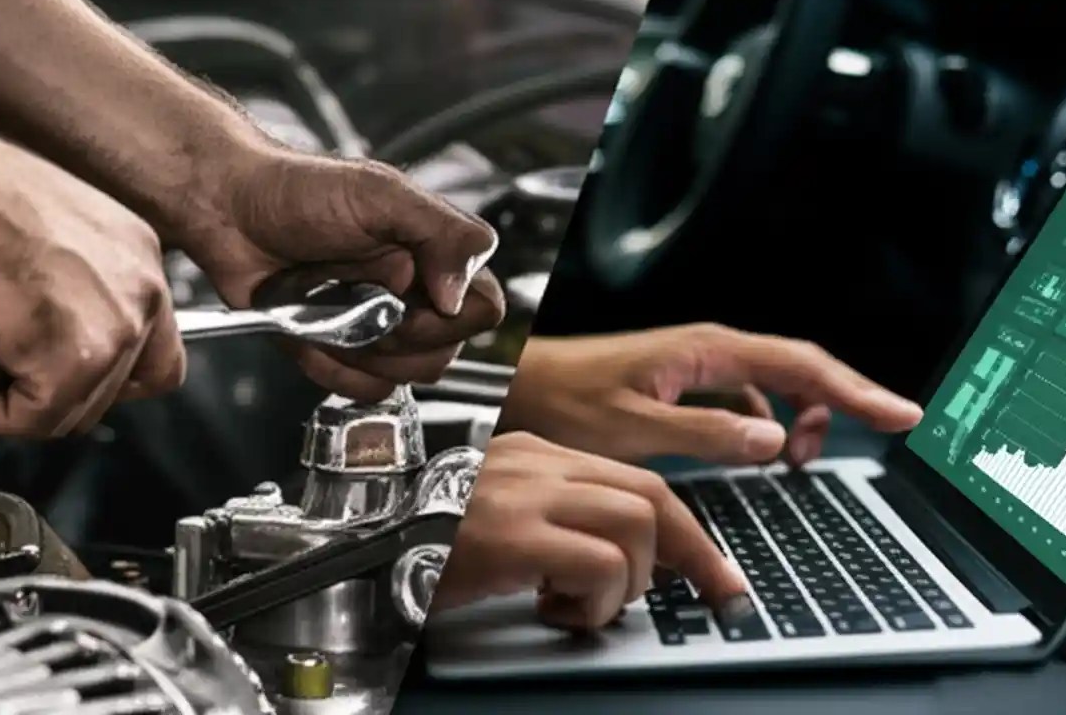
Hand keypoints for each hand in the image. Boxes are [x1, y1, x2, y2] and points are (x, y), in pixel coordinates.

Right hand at [0, 92, 183, 436]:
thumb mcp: (61, 236)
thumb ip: (81, 289)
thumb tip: (63, 333)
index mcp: (141, 257)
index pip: (159, 348)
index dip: (117, 376)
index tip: (80, 378)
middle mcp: (143, 292)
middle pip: (128, 385)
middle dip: (72, 393)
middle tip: (25, 380)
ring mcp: (118, 328)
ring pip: (83, 408)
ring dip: (32, 403)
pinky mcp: (79, 360)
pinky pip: (40, 416)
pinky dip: (0, 414)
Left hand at [179, 146, 505, 400]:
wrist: (227, 208)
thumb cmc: (298, 188)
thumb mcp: (380, 193)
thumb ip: (441, 234)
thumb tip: (459, 296)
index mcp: (436, 254)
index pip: (483, 308)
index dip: (449, 317)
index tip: (412, 298)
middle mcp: (414, 293)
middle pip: (443, 353)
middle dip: (396, 338)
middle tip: (360, 303)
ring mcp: (377, 326)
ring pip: (402, 377)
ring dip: (360, 353)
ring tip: (327, 311)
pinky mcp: (340, 350)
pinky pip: (359, 389)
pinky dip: (331, 369)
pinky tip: (308, 334)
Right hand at [432, 432, 747, 629]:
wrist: (350, 550)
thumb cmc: (420, 543)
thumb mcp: (498, 521)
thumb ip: (556, 525)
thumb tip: (622, 562)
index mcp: (533, 457)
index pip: (637, 481)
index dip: (688, 530)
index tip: (713, 569)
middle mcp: (533, 463)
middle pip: (653, 494)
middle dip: (695, 552)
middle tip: (715, 594)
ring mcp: (522, 494)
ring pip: (637, 524)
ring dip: (633, 579)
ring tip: (590, 603)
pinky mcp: (511, 535)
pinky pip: (599, 564)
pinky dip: (597, 599)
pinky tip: (557, 610)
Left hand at [499, 324, 923, 465]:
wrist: (521, 387)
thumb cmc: (562, 400)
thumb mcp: (634, 426)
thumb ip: (706, 432)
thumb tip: (772, 437)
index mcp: (705, 351)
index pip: (799, 365)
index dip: (855, 390)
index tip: (899, 413)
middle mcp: (708, 349)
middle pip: (799, 367)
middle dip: (846, 396)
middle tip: (890, 425)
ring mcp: (698, 364)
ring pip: (775, 381)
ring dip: (803, 412)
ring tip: (808, 456)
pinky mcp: (686, 382)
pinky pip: (747, 395)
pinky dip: (768, 419)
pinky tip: (765, 446)